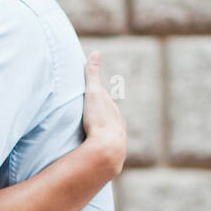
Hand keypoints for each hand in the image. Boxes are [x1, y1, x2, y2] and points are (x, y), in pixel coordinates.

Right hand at [82, 50, 126, 178]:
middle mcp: (118, 127)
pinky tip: (95, 155)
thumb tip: (95, 52)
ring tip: (92, 138)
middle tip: (91, 116)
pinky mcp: (111, 158)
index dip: (99, 99)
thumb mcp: (93, 94)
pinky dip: (100, 150)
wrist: (107, 150)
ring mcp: (116, 143)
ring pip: (110, 137)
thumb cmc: (99, 120)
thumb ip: (92, 75)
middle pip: (110, 120)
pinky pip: (105, 152)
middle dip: (103, 117)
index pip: (107, 103)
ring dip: (102, 136)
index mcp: (113, 112)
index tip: (92, 96)